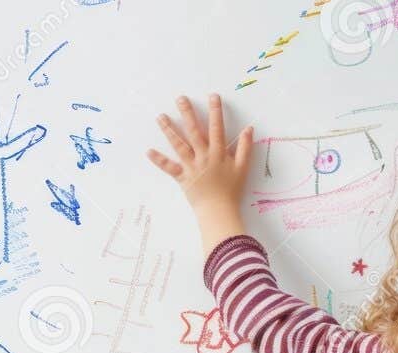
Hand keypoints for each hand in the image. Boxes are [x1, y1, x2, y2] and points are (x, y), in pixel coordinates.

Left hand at [147, 93, 253, 251]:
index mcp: (218, 153)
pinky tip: (148, 152)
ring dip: (169, 130)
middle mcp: (203, 156)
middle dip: (187, 113)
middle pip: (194, 131)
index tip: (212, 96)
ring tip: (160, 117)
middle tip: (180, 98)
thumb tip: (249, 129)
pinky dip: (159, 160)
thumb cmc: (232, 190)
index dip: (215, 111)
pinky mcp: (183, 177)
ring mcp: (191, 166)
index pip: (217, 128)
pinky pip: (169, 168)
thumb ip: (245, 147)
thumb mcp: (243, 168)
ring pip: (179, 145)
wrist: (219, 211)